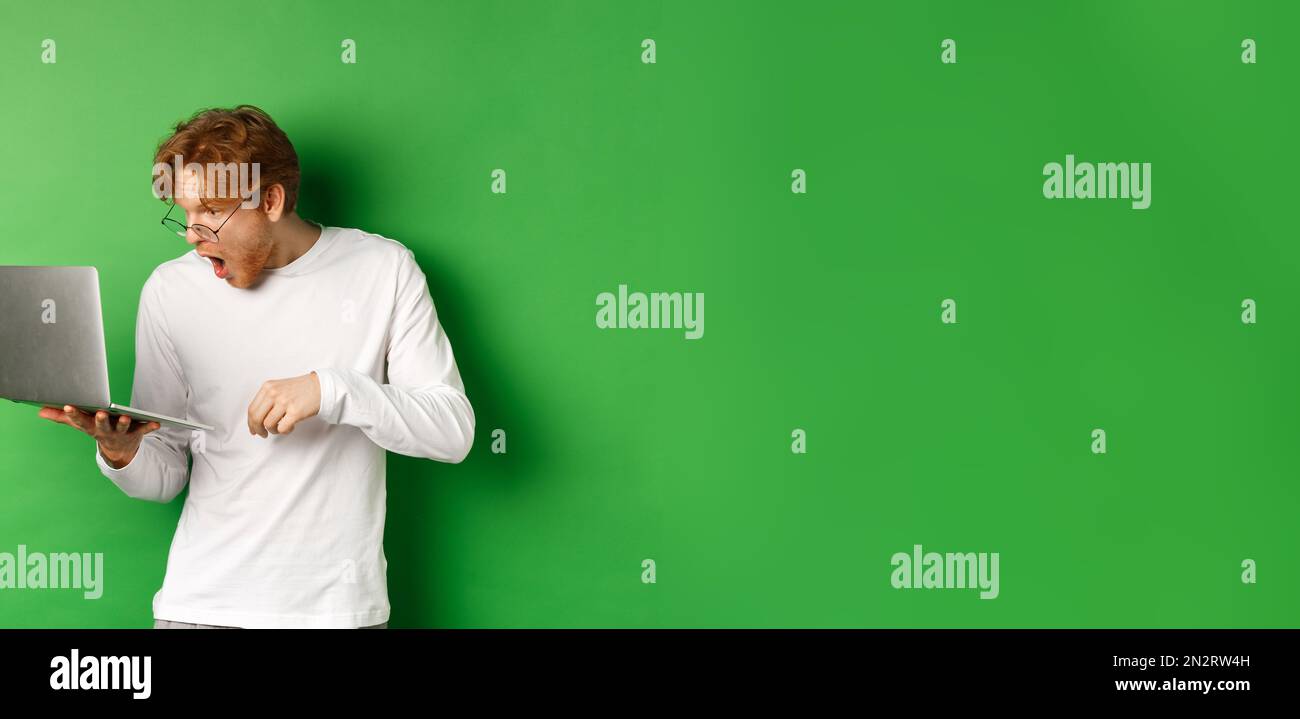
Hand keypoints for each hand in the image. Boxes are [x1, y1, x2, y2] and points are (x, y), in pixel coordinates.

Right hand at [38, 405, 160, 468]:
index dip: (74, 414)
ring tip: (127, 418)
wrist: (118, 451)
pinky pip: (144, 430)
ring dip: (125, 424)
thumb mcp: (80, 424)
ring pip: (123, 429)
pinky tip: (157, 423)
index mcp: (90, 427)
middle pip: (102, 426)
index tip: (68, 405)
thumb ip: (62, 417)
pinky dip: (150, 427)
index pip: (80, 421)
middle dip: (101, 420)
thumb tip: (40, 411)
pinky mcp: (136, 433)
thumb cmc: (97, 429)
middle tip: (101, 413)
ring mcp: (121, 433)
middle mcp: (105, 431)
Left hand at [247, 371, 320, 436]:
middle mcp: (274, 394)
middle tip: (262, 434)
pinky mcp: (295, 412)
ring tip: (281, 427)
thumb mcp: (279, 388)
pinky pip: (282, 428)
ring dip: (273, 430)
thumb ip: (267, 399)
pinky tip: (291, 426)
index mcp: (268, 387)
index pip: (252, 409)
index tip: (253, 429)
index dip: (250, 422)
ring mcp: (284, 402)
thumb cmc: (301, 389)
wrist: (321, 387)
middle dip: (258, 429)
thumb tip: (256, 419)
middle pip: (256, 417)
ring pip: (268, 424)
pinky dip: (285, 431)